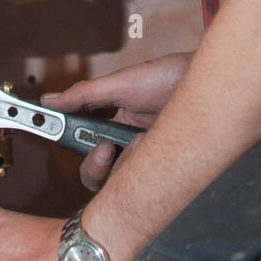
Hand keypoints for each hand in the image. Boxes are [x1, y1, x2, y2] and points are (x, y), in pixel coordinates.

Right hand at [41, 52, 192, 190]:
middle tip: (105, 150)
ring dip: (119, 167)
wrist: (210, 84)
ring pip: (115, 181)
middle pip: (95, 170)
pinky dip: (140, 171)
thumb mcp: (121, 83)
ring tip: (133, 145)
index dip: (68, 145)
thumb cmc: (169, 77)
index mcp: (109, 118)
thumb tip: (50, 100)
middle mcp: (123, 138)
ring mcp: (141, 154)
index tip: (58, 140)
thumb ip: (84, 94)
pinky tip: (148, 150)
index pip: (79, 140)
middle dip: (95, 166)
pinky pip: (140, 183)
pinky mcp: (159, 165)